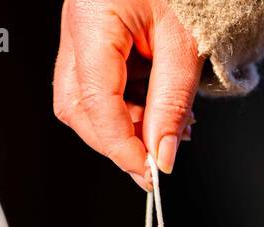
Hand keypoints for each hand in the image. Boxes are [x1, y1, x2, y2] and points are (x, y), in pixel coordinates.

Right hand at [53, 0, 202, 188]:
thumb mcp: (185, 42)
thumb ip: (172, 102)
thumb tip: (162, 153)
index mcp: (91, 20)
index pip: (94, 101)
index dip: (119, 144)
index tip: (148, 170)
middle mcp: (77, 27)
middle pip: (78, 107)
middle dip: (116, 139)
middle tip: (154, 159)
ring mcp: (82, 33)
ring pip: (87, 100)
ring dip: (126, 124)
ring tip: (169, 128)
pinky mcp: (97, 38)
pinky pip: (103, 84)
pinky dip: (131, 104)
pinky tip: (160, 109)